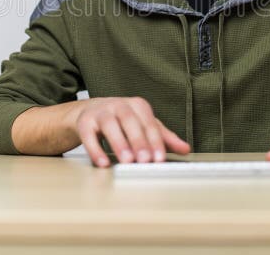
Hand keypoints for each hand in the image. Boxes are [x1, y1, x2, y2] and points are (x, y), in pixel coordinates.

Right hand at [74, 97, 189, 167]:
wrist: (90, 112)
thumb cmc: (122, 120)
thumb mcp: (144, 126)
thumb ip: (164, 137)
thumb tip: (186, 149)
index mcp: (138, 105)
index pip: (149, 123)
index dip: (155, 141)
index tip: (159, 158)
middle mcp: (119, 105)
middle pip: (130, 120)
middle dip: (138, 141)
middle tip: (144, 160)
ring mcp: (100, 112)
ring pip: (109, 125)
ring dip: (119, 143)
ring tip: (127, 161)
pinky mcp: (84, 122)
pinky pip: (88, 135)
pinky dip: (95, 149)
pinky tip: (103, 163)